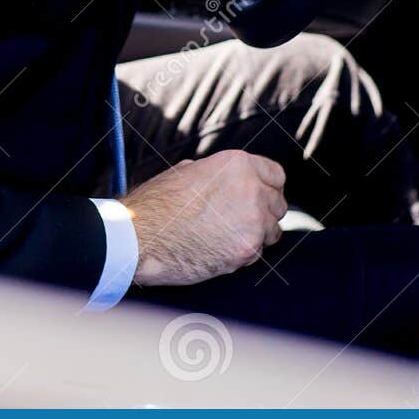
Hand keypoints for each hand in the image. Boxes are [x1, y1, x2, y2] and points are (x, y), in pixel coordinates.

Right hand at [121, 150, 287, 286]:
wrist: (141, 236)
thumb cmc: (156, 205)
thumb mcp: (187, 171)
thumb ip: (219, 175)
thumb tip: (227, 180)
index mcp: (237, 164)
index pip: (276, 175)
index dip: (267, 187)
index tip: (261, 196)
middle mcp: (252, 189)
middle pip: (277, 203)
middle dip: (263, 212)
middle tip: (240, 220)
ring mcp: (253, 221)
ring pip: (272, 231)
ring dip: (256, 234)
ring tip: (226, 236)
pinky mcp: (247, 249)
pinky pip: (257, 253)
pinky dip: (242, 254)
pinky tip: (219, 249)